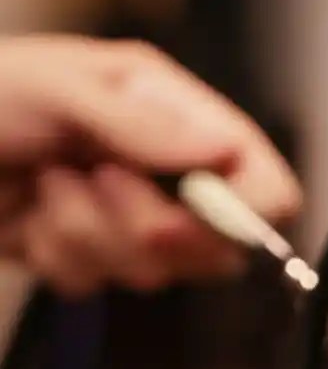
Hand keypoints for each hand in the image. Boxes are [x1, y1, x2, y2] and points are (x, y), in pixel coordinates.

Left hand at [0, 34, 300, 296]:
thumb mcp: (60, 86)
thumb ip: (143, 125)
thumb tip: (221, 150)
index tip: (201, 217)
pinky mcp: (86, 255)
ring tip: (46, 185)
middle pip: (217, 242)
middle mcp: (162, 168)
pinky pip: (98, 282)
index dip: (248, 208)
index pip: (259, 175)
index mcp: (173, 113)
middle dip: (152, 225)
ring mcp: (126, 216)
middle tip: (102, 184)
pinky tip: (28, 216)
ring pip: (154, 268)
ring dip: (89, 235)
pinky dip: (56, 254)